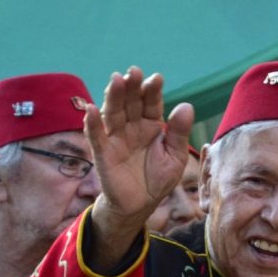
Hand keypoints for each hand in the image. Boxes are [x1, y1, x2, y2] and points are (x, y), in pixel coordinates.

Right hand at [85, 67, 194, 229]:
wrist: (141, 204)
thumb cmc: (158, 178)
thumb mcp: (175, 157)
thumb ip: (179, 133)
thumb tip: (187, 106)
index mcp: (151, 125)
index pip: (151, 103)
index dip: (152, 91)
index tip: (156, 78)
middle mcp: (132, 127)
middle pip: (130, 103)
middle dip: (132, 87)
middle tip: (134, 72)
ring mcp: (116, 138)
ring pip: (113, 113)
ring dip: (113, 97)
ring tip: (116, 80)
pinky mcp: (103, 152)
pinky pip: (96, 136)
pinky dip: (92, 123)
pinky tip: (90, 109)